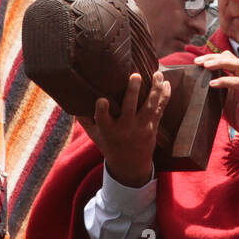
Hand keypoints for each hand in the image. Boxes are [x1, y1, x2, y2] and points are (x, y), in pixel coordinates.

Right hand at [76, 71, 169, 186]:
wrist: (130, 165)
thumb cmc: (109, 144)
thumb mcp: (94, 134)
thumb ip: (85, 118)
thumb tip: (72, 99)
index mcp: (108, 130)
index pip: (102, 118)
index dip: (101, 109)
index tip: (101, 100)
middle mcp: (125, 128)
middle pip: (129, 108)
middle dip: (133, 92)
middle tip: (135, 76)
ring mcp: (141, 127)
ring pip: (149, 106)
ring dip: (154, 89)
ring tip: (157, 74)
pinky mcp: (152, 126)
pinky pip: (160, 109)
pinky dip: (164, 96)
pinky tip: (166, 83)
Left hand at [193, 51, 238, 143]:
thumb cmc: (238, 109)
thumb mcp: (225, 94)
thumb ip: (218, 84)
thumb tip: (198, 80)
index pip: (227, 57)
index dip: (212, 56)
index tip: (197, 61)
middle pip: (232, 58)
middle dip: (214, 57)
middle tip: (199, 61)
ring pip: (238, 65)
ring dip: (221, 63)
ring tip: (206, 66)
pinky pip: (238, 83)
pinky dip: (225, 81)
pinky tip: (213, 83)